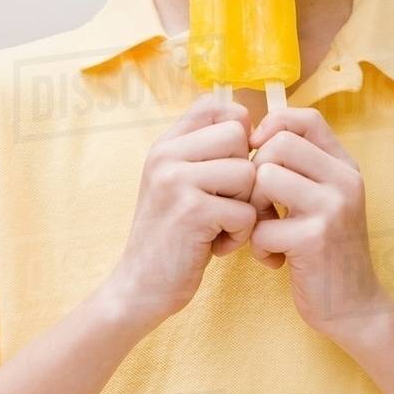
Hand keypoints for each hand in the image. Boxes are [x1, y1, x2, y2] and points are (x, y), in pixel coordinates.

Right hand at [109, 96, 256, 332]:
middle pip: (238, 136)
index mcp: (164, 144)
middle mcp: (166, 155)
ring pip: (248, 172)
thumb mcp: (177, 183)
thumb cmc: (171, 236)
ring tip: (220, 225)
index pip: (215, 105)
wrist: (139, 288)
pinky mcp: (192, 211)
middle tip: (225, 202)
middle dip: (245, 173)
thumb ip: (203, 153)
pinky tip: (215, 246)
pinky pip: (246, 211)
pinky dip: (239, 235)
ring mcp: (176, 180)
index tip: (230, 164)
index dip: (238, 130)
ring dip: (245, 206)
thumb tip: (254, 125)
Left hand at [247, 107, 388, 341]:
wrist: (355, 307)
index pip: (306, 118)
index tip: (258, 153)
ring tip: (266, 231)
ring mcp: (333, 207)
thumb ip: (302, 169)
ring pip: (265, 177)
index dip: (273, 126)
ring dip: (253, 209)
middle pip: (277, 144)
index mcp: (345, 166)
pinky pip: (262, 227)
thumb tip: (255, 135)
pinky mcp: (316, 239)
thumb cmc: (328, 251)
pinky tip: (276, 261)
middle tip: (260, 206)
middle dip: (255, 174)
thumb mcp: (325, 201)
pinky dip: (260, 248)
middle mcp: (344, 180)